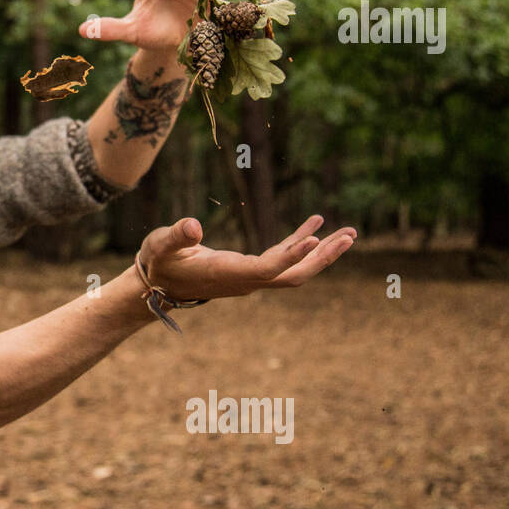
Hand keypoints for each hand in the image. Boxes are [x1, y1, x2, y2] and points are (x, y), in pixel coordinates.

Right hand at [138, 215, 356, 302]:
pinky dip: (300, 242)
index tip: (317, 240)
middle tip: (350, 235)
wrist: (158, 284)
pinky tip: (316, 225)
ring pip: (293, 269)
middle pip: (292, 275)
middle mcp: (245, 279)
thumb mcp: (161, 245)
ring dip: (321, 253)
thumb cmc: (159, 261)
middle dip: (323, 258)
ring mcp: (250, 276)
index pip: (267, 269)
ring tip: (348, 233)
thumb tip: (194, 226)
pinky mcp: (250, 269)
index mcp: (227, 273)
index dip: (292, 256)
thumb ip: (177, 235)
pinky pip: (283, 258)